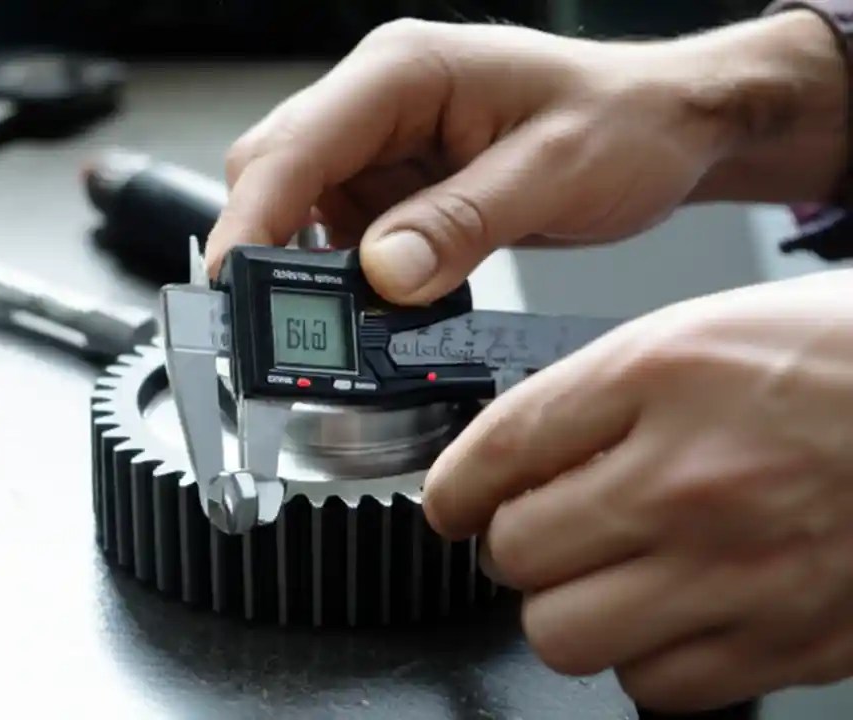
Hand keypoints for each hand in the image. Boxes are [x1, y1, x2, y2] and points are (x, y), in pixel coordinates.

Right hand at [205, 11, 844, 303]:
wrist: (668, 127)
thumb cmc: (627, 121)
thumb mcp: (553, 172)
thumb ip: (462, 224)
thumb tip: (383, 274)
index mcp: (403, 71)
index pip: (293, 144)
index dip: (251, 218)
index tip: (233, 284)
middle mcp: (377, 100)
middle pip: (274, 173)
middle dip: (266, 249)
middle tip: (282, 324)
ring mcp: (379, 143)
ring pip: (296, 208)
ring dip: (307, 269)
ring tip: (342, 322)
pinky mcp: (391, 184)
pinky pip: (338, 234)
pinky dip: (343, 277)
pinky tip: (376, 304)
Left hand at [422, 269, 852, 711]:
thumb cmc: (845, 360)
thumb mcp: (704, 335)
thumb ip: (599, 397)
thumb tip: (510, 458)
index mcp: (664, 377)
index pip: (497, 450)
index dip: (452, 488)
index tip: (453, 503)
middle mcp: (694, 477)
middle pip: (515, 554)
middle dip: (510, 547)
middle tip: (536, 535)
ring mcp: (743, 569)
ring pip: (564, 635)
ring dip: (565, 608)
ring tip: (599, 578)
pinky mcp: (790, 641)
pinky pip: (655, 686)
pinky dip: (644, 657)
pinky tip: (668, 613)